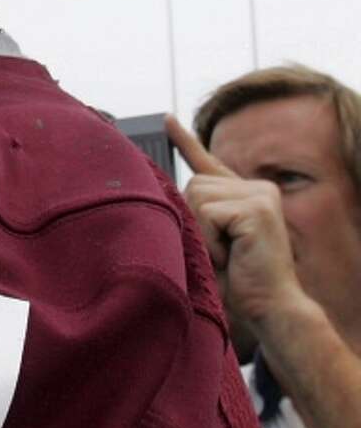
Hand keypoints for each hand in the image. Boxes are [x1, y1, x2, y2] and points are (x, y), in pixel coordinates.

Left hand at [166, 114, 318, 335]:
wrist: (267, 308)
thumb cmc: (234, 281)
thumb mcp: (208, 241)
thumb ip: (196, 215)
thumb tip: (160, 193)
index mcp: (243, 194)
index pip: (207, 163)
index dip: (184, 142)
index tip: (166, 120)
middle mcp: (256, 187)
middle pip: (192, 185)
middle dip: (194, 222)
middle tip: (219, 251)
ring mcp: (260, 194)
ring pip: (196, 196)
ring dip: (202, 233)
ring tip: (226, 253)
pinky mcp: (258, 206)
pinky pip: (208, 213)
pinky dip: (211, 239)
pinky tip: (232, 254)